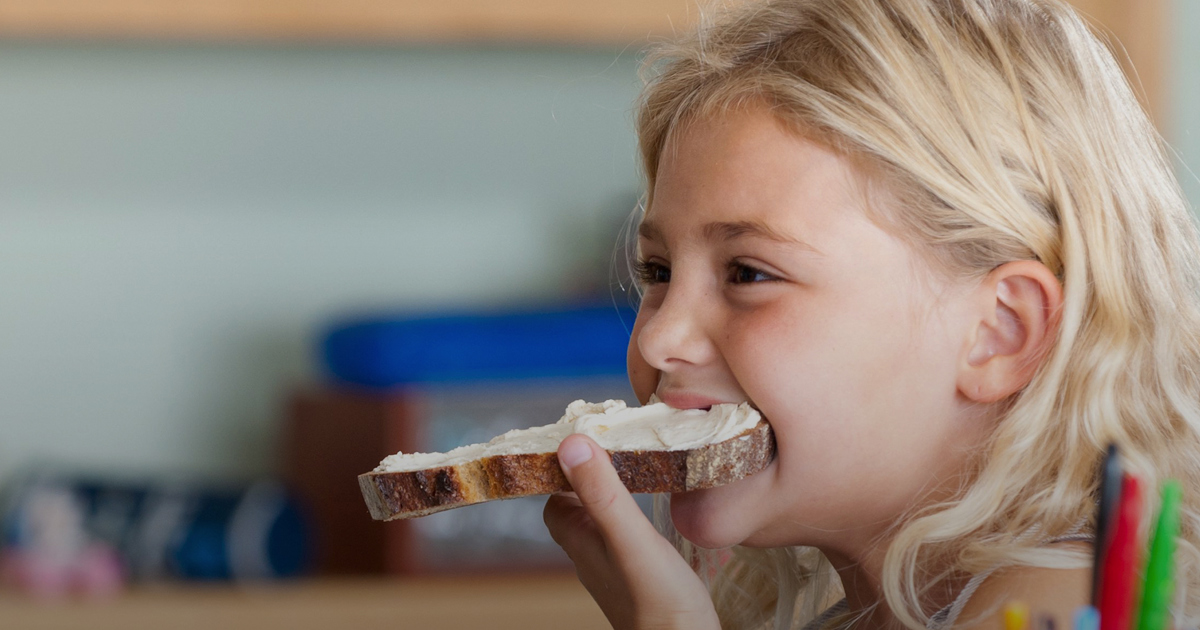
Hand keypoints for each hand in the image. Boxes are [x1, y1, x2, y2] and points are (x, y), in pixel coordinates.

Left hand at [543, 434, 720, 629]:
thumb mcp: (630, 536)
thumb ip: (601, 492)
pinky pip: (623, 535)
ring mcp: (614, 567)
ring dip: (610, 493)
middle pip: (575, 506)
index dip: (560, 470)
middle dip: (587, 476)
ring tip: (633, 466)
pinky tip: (651, 508)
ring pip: (600, 520)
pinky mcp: (639, 576)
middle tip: (611, 446)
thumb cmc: (658, 600)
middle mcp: (590, 554)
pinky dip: (629, 515)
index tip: (582, 439)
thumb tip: (570, 443)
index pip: (552, 498)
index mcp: (579, 540)